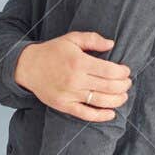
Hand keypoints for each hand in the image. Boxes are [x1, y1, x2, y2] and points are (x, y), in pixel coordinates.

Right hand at [14, 32, 130, 121]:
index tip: (126, 71)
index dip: (123, 72)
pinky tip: (111, 113)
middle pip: (109, 87)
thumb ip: (92, 39)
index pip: (110, 71)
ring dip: (117, 100)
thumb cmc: (52, 51)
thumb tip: (112, 44)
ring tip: (123, 96)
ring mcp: (70, 94)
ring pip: (101, 101)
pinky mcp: (64, 106)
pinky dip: (101, 116)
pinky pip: (86, 114)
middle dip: (123, 86)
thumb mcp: (71, 39)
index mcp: (79, 62)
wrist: (27, 66)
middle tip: (127, 84)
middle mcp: (76, 79)